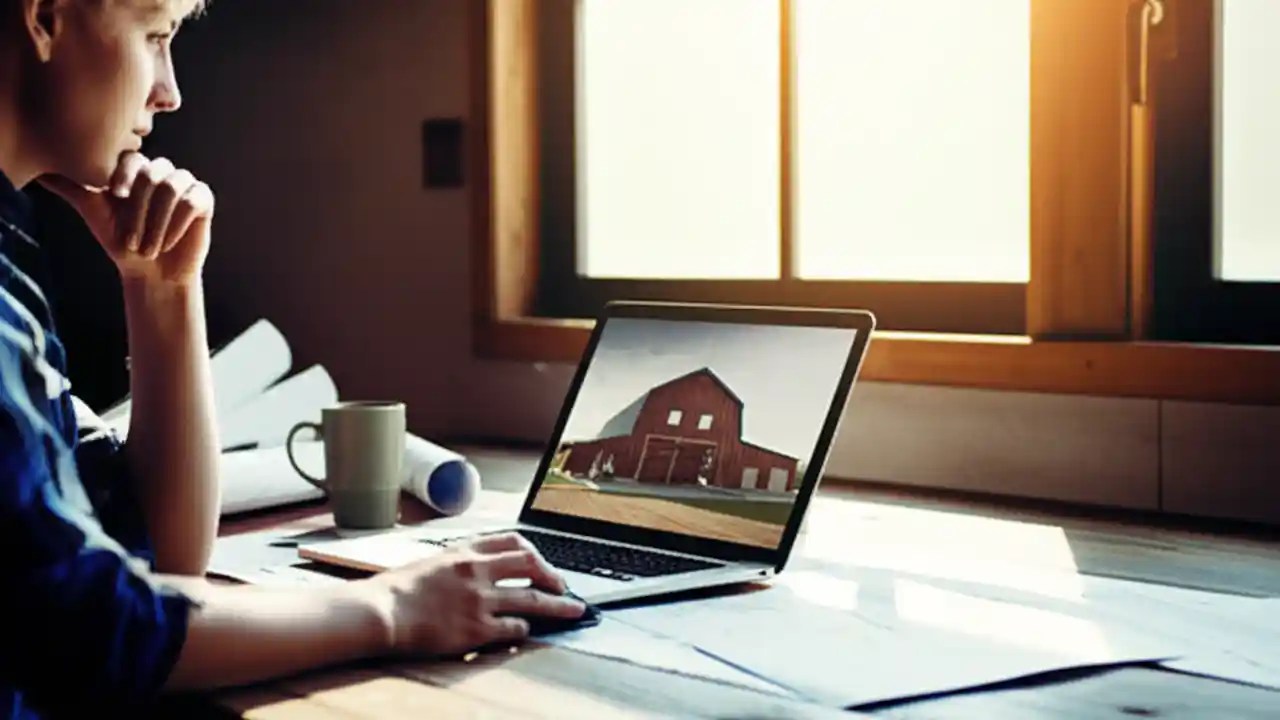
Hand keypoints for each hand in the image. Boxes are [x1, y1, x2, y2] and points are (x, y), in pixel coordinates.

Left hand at [38, 152, 214, 284]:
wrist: (153, 273)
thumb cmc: (123, 241)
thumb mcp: (93, 211)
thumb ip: (71, 188)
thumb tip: (38, 171)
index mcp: (135, 169)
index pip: (131, 158)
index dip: (123, 174)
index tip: (114, 195)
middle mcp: (161, 171)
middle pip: (152, 174)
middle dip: (139, 211)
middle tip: (132, 240)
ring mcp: (184, 183)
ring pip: (171, 188)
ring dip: (157, 223)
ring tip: (149, 248)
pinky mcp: (203, 199)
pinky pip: (192, 202)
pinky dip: (176, 226)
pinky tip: (167, 243)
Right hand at [363, 532, 585, 657]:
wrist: (380, 612)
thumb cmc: (397, 590)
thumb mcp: (432, 561)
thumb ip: (459, 561)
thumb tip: (482, 568)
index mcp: (465, 550)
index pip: (511, 540)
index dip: (534, 552)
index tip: (541, 562)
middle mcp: (476, 570)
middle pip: (530, 564)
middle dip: (552, 574)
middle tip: (564, 586)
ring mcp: (478, 599)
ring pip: (532, 597)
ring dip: (558, 605)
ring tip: (574, 610)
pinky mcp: (476, 628)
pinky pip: (513, 626)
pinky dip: (526, 628)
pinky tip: (529, 631)